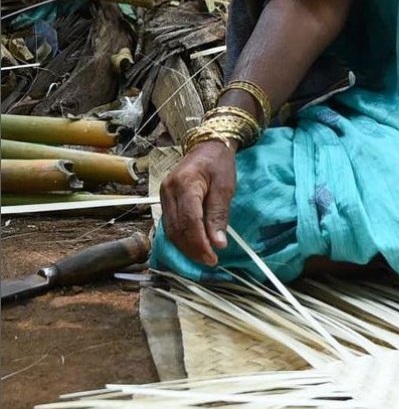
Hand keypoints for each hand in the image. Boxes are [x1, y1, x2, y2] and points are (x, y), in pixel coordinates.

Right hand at [160, 141, 236, 265]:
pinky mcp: (164, 200)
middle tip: (210, 261)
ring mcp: (163, 195)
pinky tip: (193, 246)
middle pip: (177, 229)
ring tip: (203, 257)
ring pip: (170, 230)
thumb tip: (218, 243)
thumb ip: (219, 215)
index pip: (189, 221)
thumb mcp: (226, 187)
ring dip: (185, 247)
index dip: (199, 243)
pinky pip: (169, 225)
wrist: (207, 147)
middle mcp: (168, 191)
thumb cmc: (219, 164)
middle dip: (192, 249)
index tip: (213, 257)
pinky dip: (181, 238)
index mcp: (185, 184)